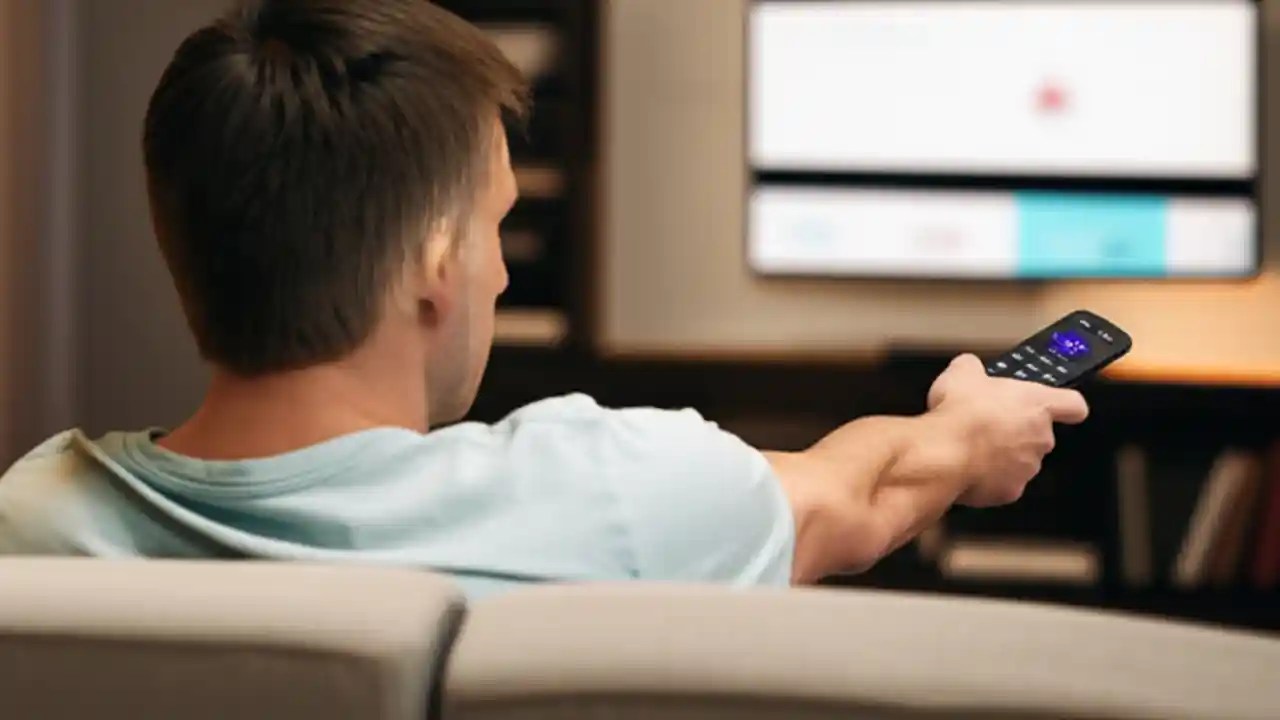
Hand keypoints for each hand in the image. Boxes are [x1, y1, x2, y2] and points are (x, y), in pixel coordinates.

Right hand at [926, 354, 1088, 506]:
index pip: (1073, 405)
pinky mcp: (1010, 492)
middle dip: (1017, 432)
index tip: (1056, 406)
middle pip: (1040, 435)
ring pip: (1020, 462)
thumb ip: (973, 368)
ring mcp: (1028, 468)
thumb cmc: (962, 412)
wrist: (945, 453)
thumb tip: (968, 366)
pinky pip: (1002, 484)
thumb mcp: (962, 373)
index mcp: (1038, 404)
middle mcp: (1041, 438)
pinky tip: (966, 468)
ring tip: (971, 448)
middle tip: (989, 424)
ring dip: (1001, 456)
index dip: (1065, 406)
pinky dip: (987, 479)